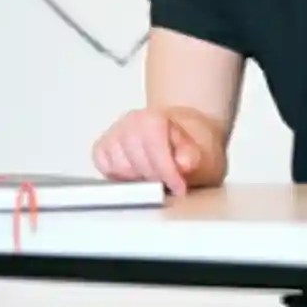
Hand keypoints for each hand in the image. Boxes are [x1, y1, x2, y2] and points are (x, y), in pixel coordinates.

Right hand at [91, 106, 226, 195]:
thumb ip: (193, 157)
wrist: (183, 136)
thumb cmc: (190, 145)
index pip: (153, 147)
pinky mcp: (102, 150)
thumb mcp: (205, 151)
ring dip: (138, 180)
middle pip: (134, 163)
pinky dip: (120, 178)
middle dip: (155, 179)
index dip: (167, 172)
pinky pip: (105, 170)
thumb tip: (183, 163)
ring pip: (118, 170)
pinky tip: (138, 177)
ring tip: (156, 179)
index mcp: (152, 117)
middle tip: (170, 185)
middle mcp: (128, 122)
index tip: (179, 188)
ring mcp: (113, 135)